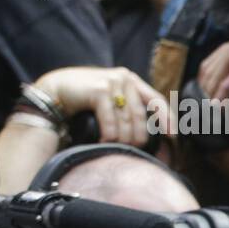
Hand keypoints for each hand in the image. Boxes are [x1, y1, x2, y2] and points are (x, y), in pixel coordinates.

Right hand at [33, 66, 168, 146]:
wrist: (55, 88)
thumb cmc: (85, 98)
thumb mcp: (112, 98)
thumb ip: (128, 108)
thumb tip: (146, 134)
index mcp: (132, 81)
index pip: (157, 100)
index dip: (167, 118)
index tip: (172, 135)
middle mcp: (125, 79)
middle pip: (141, 115)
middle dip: (139, 136)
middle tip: (133, 148)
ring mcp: (113, 83)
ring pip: (126, 120)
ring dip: (123, 138)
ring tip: (117, 146)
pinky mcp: (99, 90)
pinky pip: (111, 119)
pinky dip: (109, 134)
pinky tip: (105, 141)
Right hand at [196, 42, 228, 191]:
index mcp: (206, 107)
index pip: (205, 76)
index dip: (215, 59)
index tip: (228, 46)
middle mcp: (202, 111)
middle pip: (206, 75)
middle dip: (220, 56)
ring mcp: (208, 118)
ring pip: (211, 83)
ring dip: (224, 64)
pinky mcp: (219, 126)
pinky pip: (220, 101)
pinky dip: (228, 85)